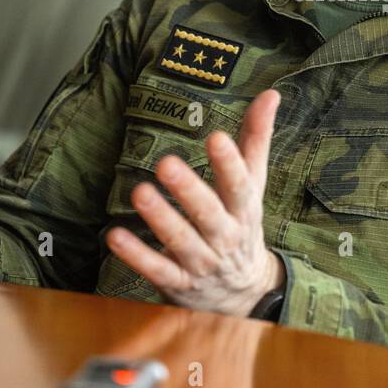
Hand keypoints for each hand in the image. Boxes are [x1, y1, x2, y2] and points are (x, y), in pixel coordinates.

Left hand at [106, 89, 283, 317]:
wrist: (244, 293)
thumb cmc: (242, 225)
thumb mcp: (254, 185)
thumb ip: (256, 139)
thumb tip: (271, 93)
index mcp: (245, 210)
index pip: (239, 185)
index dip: (229, 163)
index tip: (216, 137)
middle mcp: (225, 237)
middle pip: (208, 214)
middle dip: (189, 190)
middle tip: (166, 163)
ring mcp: (202, 263)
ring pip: (181, 241)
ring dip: (160, 218)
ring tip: (140, 192)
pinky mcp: (179, 283)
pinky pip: (157, 269)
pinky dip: (137, 255)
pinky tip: (115, 236)